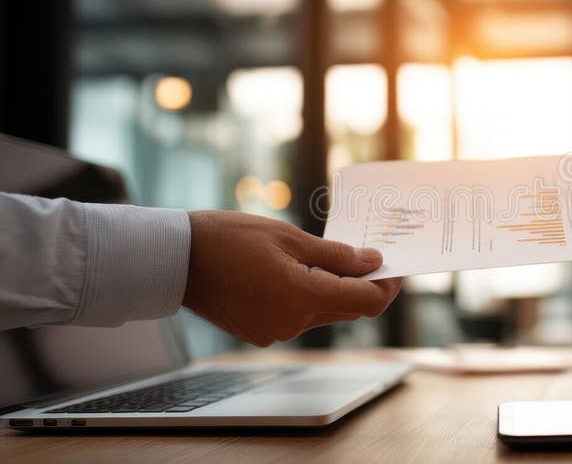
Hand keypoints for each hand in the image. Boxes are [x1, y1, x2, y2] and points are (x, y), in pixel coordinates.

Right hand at [183, 210, 401, 346]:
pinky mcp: (261, 333)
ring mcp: (276, 332)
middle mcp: (293, 323)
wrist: (176, 260)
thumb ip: (336, 255)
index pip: (367, 301)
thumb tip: (372, 261)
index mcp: (302, 296)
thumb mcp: (289, 237)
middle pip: (349, 310)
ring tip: (332, 258)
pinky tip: (301, 272)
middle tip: (370, 255)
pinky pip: (300, 318)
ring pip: (325, 314)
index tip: (395, 266)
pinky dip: (309, 298)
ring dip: (335, 290)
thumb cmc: (229, 238)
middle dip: (364, 284)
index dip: (387, 284)